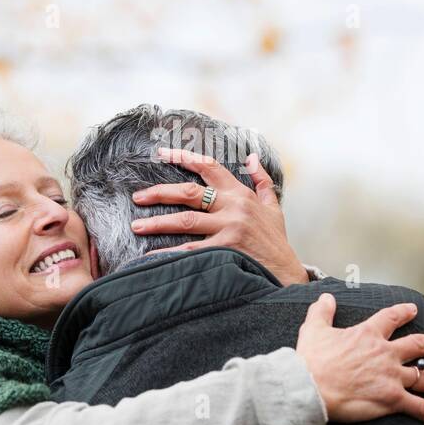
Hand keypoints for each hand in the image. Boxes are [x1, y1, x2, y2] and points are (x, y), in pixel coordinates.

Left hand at [129, 146, 308, 285]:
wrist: (286, 271)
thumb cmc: (276, 240)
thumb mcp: (272, 206)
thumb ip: (262, 180)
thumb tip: (252, 156)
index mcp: (241, 194)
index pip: (210, 167)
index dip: (184, 157)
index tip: (163, 153)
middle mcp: (233, 207)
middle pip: (189, 193)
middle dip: (159, 193)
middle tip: (138, 197)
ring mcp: (228, 228)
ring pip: (185, 221)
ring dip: (157, 223)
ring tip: (137, 226)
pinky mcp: (225, 249)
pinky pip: (190, 249)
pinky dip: (169, 252)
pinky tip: (151, 255)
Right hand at [295, 294, 423, 424]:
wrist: (311, 387)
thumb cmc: (311, 360)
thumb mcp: (313, 329)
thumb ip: (322, 311)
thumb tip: (325, 297)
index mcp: (367, 335)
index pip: (390, 318)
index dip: (403, 313)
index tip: (412, 310)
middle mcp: (385, 353)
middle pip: (416, 346)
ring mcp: (391, 377)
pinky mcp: (391, 399)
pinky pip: (419, 407)